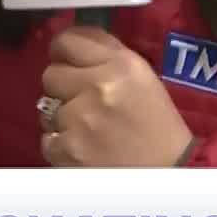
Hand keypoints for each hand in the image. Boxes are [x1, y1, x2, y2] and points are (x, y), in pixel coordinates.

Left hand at [40, 26, 193, 167]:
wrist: (169, 174)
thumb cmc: (158, 125)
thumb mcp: (141, 77)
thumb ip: (106, 54)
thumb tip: (70, 42)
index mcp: (120, 65)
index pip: (67, 41)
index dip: (62, 51)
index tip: (67, 61)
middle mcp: (98, 87)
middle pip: (50, 74)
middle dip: (62, 86)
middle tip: (80, 99)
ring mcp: (80, 120)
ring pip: (46, 108)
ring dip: (62, 117)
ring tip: (88, 128)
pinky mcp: (68, 150)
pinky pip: (47, 138)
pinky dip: (61, 144)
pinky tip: (84, 148)